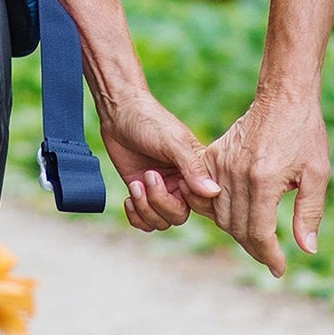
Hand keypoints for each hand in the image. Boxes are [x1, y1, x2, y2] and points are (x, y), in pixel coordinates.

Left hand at [94, 87, 220, 233]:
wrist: (119, 113)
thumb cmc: (150, 121)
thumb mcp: (173, 142)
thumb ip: (192, 168)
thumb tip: (214, 192)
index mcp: (196, 170)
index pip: (202, 203)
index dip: (186, 201)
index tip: (174, 181)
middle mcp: (181, 183)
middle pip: (178, 216)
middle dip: (159, 202)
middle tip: (148, 176)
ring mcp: (161, 189)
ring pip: (160, 221)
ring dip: (144, 209)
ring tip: (136, 184)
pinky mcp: (142, 192)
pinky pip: (144, 221)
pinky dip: (135, 216)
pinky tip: (129, 197)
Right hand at [203, 91, 328, 276]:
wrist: (284, 97)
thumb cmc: (305, 134)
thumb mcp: (317, 174)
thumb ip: (309, 213)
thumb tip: (306, 249)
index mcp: (263, 180)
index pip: (258, 232)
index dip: (269, 256)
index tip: (279, 269)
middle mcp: (237, 174)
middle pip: (237, 228)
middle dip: (255, 248)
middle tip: (271, 258)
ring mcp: (221, 164)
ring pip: (220, 215)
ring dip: (237, 232)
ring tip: (257, 241)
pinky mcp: (213, 155)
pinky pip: (208, 194)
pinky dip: (218, 211)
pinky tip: (234, 218)